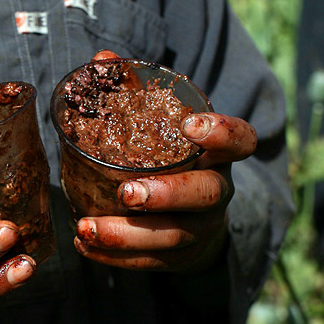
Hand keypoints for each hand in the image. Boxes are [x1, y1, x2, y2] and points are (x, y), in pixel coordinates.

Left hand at [73, 51, 256, 271]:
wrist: (188, 220)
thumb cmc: (165, 161)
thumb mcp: (155, 127)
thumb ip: (132, 93)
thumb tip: (101, 60)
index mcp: (216, 154)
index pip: (240, 140)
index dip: (222, 132)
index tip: (190, 124)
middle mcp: (217, 191)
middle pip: (205, 195)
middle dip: (167, 194)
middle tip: (125, 192)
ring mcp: (201, 228)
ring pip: (173, 236)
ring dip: (127, 235)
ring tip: (85, 227)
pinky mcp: (178, 259)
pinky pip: (150, 264)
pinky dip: (114, 258)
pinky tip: (83, 246)